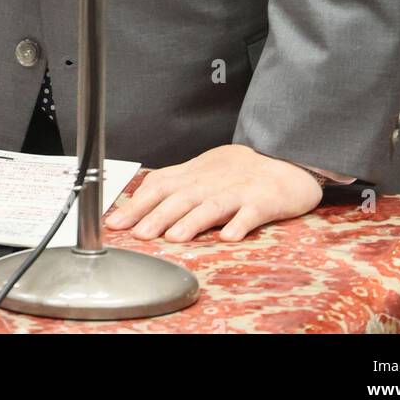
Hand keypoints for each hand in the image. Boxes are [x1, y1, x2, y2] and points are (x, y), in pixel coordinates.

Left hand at [103, 143, 322, 242]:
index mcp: (195, 175)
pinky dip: (239, 224)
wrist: (284, 161)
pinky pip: (252, 214)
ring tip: (174, 238)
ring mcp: (239, 191)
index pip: (160, 186)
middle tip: (137, 235)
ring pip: (213, 206)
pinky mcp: (264, 201)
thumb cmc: (237, 172)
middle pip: (182, 197)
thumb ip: (172, 187)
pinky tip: (229, 237)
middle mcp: (212, 181)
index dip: (136, 205)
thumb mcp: (201, 172)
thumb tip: (133, 206)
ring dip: (193, 222)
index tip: (115, 223)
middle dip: (157, 216)